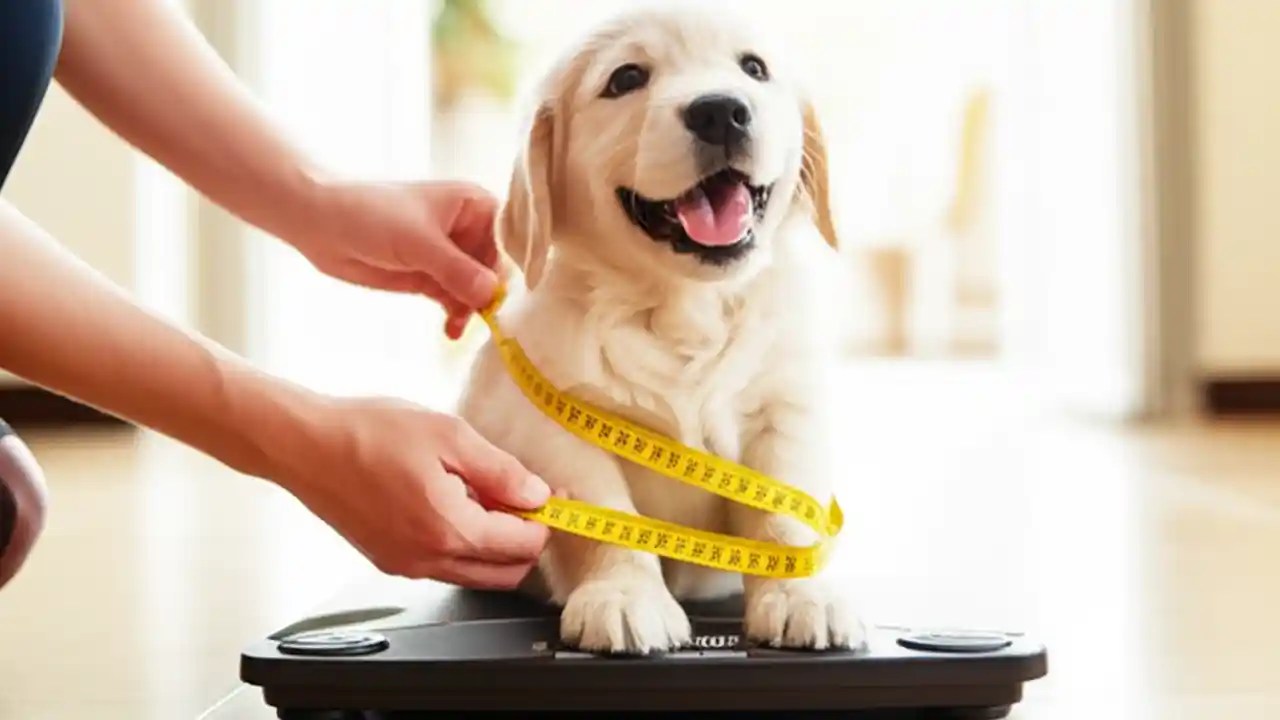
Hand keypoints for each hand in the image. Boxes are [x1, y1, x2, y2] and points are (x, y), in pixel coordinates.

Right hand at [275, 395, 551, 588]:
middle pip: (505, 573)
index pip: (524, 546)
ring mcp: (407, 566)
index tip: (556, 494)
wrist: (303, 444)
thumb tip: (537, 494)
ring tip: (487, 492)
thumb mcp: (448, 435)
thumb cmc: (368, 432)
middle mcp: (429, 560)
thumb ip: (500, 470)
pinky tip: (453, 501)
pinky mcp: (389, 560)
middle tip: (529, 498)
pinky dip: (463, 543)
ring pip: (475, 573)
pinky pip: (444, 565)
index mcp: (450, 530)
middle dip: (527, 539)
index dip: (549, 519)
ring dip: (495, 543)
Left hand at [286, 180, 504, 338]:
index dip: (517, 266)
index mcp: (476, 206)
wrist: (320, 223)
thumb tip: (493, 295)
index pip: (510, 239)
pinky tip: (450, 331)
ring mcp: (450, 256)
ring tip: (460, 325)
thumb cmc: (370, 213)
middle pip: (497, 269)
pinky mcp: (431, 278)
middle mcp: (469, 230)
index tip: (518, 297)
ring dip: (473, 310)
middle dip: (494, 294)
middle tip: (489, 319)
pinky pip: (455, 301)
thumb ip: (457, 270)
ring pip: (477, 289)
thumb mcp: (418, 241)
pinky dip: (456, 316)